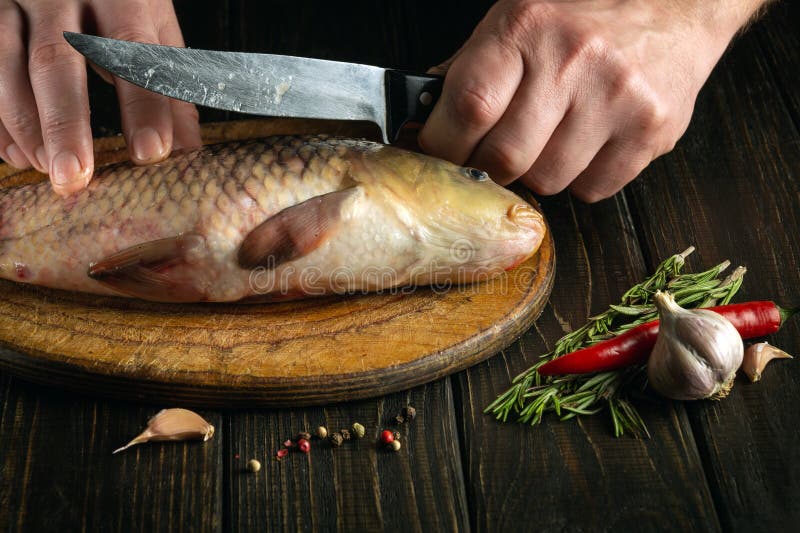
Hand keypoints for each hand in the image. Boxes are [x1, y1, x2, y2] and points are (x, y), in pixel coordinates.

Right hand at [0, 0, 201, 195]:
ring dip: (25, 123)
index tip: (150, 152)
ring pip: (8, 62)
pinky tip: (15, 154)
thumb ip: (169, 89)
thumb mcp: (154, 33)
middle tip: (74, 176)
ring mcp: (18, 2)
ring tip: (47, 168)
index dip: (143, 105)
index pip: (132, 51)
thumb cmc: (122, 4)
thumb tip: (189, 154)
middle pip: (56, 59)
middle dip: (65, 123)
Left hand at [419, 0, 765, 201]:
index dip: (445, 143)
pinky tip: (586, 144)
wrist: (678, 5)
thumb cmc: (584, 15)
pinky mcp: (650, 130)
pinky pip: (591, 189)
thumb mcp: (517, 20)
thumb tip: (424, 120)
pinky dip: (580, 178)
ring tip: (550, 139)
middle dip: (490, 167)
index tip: (442, 150)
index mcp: (526, 27)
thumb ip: (471, 69)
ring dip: (537, 172)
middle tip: (494, 155)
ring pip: (547, 181)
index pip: (468, 108)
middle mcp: (572, 60)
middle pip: (505, 158)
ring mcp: (615, 97)